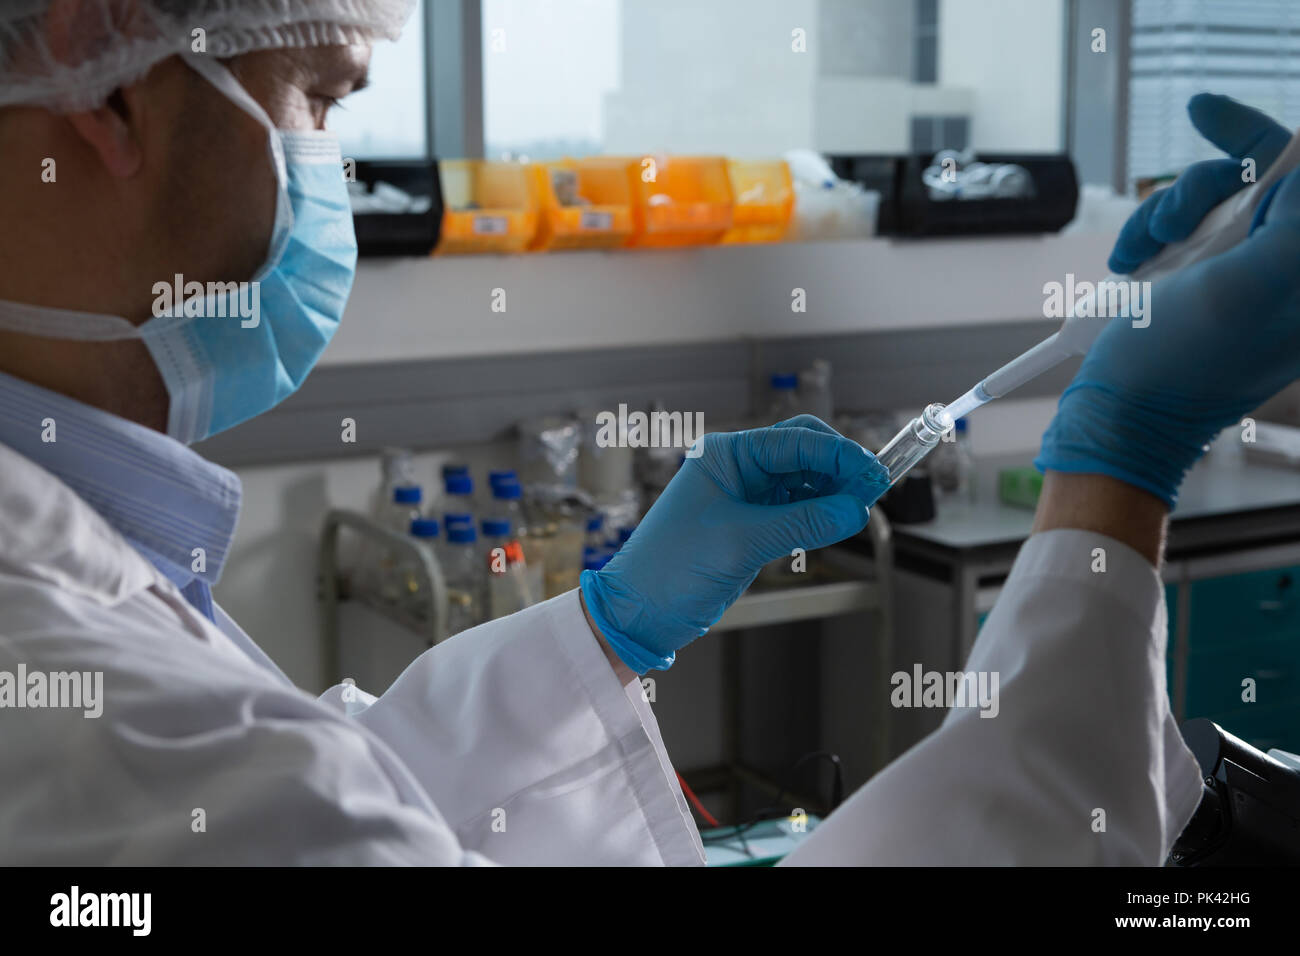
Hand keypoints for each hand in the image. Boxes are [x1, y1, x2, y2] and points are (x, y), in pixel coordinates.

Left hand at [580, 416, 889, 671]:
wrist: (641, 611)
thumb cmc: (672, 568)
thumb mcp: (743, 542)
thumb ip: (803, 522)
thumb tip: (854, 509)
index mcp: (725, 455)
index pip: (795, 441)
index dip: (839, 455)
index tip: (874, 473)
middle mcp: (736, 467)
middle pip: (803, 452)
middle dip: (839, 468)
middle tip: (874, 489)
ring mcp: (744, 494)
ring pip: (803, 480)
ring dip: (832, 492)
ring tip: (859, 509)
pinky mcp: (750, 523)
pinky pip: (795, 507)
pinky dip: (819, 513)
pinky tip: (837, 522)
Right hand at [1037, 94, 1299, 506]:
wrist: (1119, 420)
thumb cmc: (1173, 369)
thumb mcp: (1244, 290)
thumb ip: (1295, 229)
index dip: (1255, 136)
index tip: (1202, 111)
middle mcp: (1284, 273)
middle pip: (1251, 182)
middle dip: (1195, 192)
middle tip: (1163, 231)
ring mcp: (1243, 280)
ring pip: (1208, 205)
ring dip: (1162, 219)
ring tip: (1138, 258)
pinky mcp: (1205, 289)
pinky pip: (1183, 235)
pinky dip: (1149, 240)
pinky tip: (1131, 268)